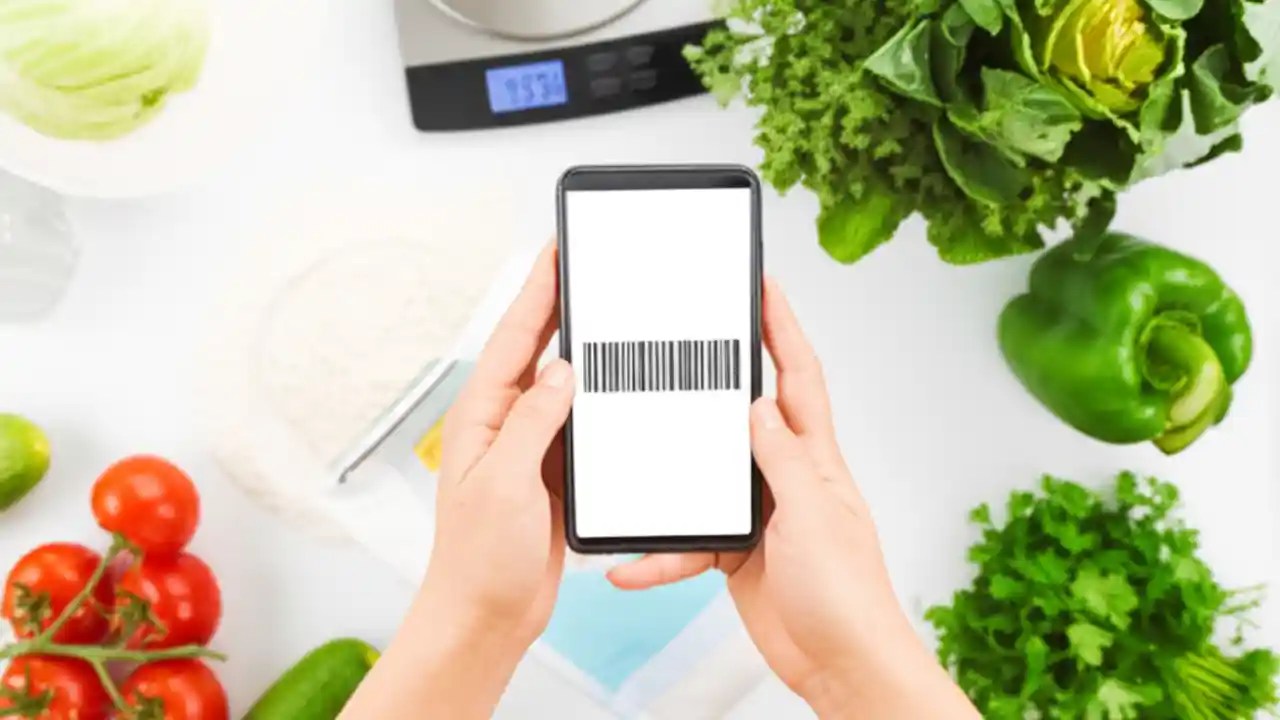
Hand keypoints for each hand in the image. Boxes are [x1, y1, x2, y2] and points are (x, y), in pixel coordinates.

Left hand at [425, 241, 570, 645]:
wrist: (487, 617)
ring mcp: (527, 448)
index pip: (513, 338)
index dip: (537, 291)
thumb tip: (562, 370)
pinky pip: (579, 424)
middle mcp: (503, 424)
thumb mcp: (504, 484)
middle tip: (588, 264)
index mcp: (482, 417)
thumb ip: (533, 423)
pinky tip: (619, 385)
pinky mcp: (551, 473)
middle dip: (560, 304)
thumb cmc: (479, 560)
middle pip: (537, 349)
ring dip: (584, 349)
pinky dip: (599, 400)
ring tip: (610, 310)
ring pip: (562, 384)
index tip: (557, 250)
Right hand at [608, 279, 977, 718]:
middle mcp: (787, 478)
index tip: (763, 284)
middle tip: (678, 347)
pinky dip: (660, 554)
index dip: (783, 327)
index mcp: (815, 458)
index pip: (799, 375)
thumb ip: (781, 457)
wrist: (841, 664)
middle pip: (744, 415)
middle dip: (711, 383)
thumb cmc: (848, 596)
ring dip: (671, 482)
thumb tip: (757, 405)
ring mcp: (761, 514)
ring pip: (705, 479)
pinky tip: (633, 563)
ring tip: (635, 471)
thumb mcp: (811, 514)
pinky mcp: (737, 553)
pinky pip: (689, 540)